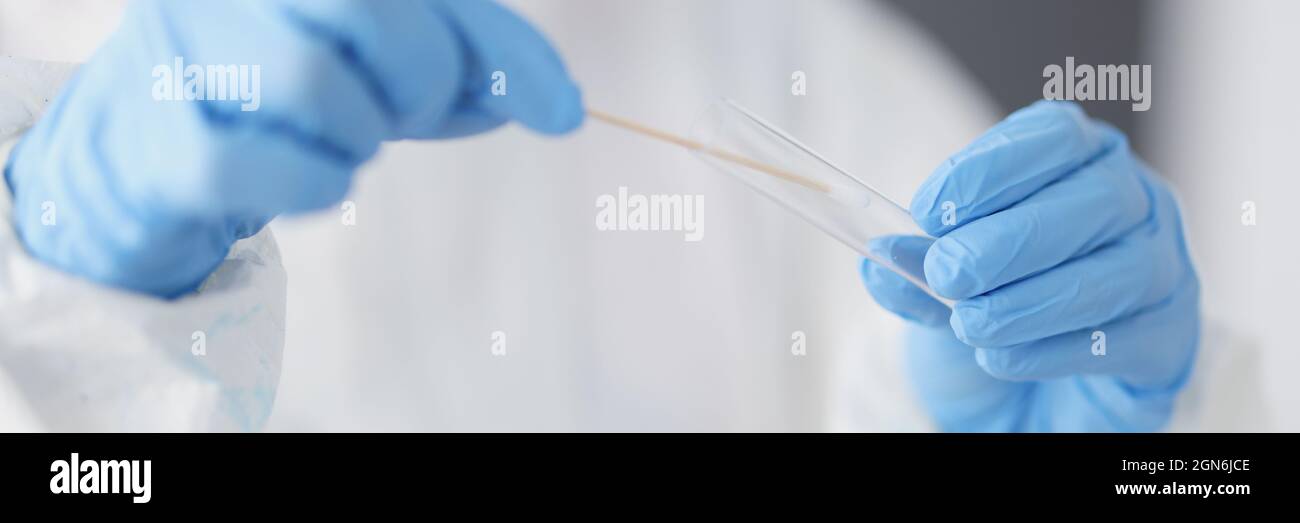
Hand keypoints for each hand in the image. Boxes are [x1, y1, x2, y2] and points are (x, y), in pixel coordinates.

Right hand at [5, 0, 582, 296]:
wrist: (147, 149)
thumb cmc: (283, 91)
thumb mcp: (385, 62)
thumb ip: (467, 63)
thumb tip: (559, 104)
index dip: (500, 50)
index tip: (563, 111)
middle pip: (370, 15)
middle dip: (418, 84)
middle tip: (400, 113)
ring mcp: (182, 48)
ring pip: (312, 80)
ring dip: (360, 135)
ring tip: (347, 142)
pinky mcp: (158, 134)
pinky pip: (257, 162)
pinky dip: (315, 184)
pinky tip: (319, 178)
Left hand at [861, 101, 1199, 431]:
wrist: (1034, 382)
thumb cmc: (995, 295)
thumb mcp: (944, 272)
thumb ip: (914, 262)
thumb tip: (881, 261)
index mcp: (1078, 157)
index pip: (1052, 137)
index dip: (990, 169)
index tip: (928, 209)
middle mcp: (1134, 200)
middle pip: (1093, 201)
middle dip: (1010, 239)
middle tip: (946, 272)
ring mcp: (1164, 265)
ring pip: (1118, 272)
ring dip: (1033, 300)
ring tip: (970, 324)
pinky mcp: (1171, 336)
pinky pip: (1127, 339)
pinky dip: (1055, 350)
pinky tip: (1002, 358)